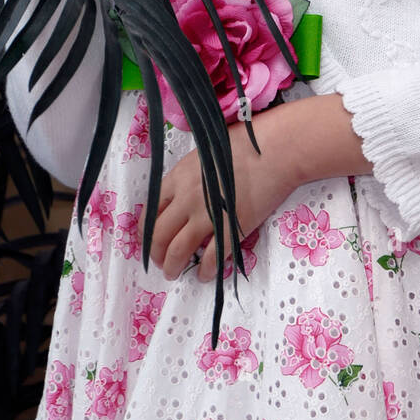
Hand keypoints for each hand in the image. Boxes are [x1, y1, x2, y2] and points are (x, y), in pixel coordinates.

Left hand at [137, 108, 298, 283]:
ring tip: (173, 273)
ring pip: (178, 250)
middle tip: (159, 262)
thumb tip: (180, 195)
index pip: (150, 211)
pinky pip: (211, 258)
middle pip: (159, 234)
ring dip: (172, 266)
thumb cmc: (242, 145)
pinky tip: (204, 274)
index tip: (148, 241)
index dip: (145, 232)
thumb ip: (188, 176)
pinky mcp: (232, 229)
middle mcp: (187, 198)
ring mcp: (208, 215)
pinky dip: (204, 271)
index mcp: (178, 177)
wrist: (274, 150)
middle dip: (155, 254)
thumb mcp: (203, 154)